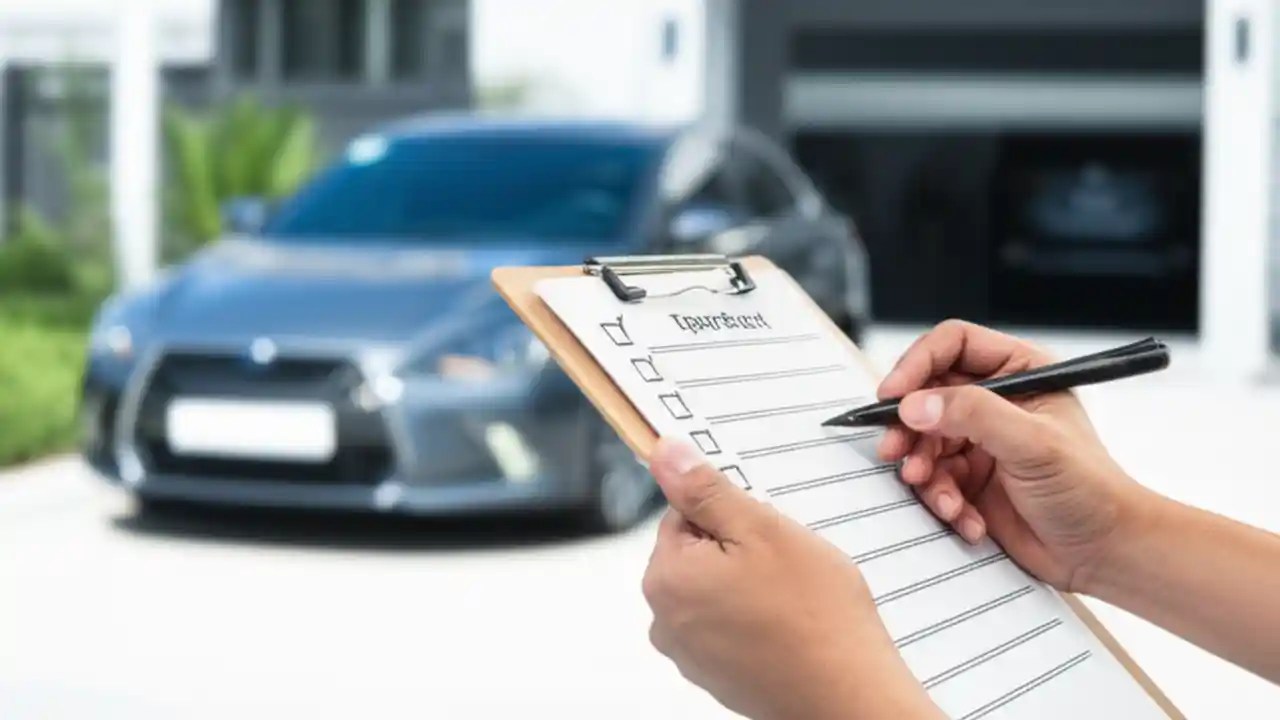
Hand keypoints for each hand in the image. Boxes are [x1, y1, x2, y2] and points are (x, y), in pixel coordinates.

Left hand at [642, 438, 940, 719]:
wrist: (849, 695)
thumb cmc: (815, 616)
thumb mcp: (761, 528)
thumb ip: (705, 489)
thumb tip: (664, 453)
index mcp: (667, 578)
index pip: (684, 515)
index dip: (731, 516)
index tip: (763, 533)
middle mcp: (667, 621)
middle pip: (698, 555)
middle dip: (740, 551)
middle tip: (784, 567)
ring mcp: (691, 655)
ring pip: (717, 590)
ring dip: (749, 586)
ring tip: (792, 599)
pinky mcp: (718, 677)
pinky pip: (731, 627)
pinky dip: (756, 621)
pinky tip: (789, 626)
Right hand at [877, 320, 1154, 591]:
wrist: (1104, 552)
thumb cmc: (1090, 489)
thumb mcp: (1032, 443)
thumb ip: (973, 414)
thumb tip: (916, 404)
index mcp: (1019, 372)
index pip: (952, 345)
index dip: (917, 364)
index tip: (893, 396)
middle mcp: (997, 401)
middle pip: (927, 394)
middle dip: (909, 428)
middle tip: (896, 451)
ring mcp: (981, 441)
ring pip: (923, 441)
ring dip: (924, 472)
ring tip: (943, 497)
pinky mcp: (971, 478)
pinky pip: (934, 480)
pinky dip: (942, 501)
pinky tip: (967, 518)